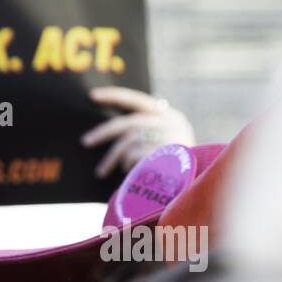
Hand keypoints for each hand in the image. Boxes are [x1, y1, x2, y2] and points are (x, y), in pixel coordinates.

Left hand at [81, 86, 195, 177]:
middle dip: (103, 132)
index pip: (138, 100)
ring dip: (114, 157)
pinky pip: (134, 156)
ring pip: (129, 141)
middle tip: (85, 141)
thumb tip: (113, 127)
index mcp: (170, 116)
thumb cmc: (172, 168)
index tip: (92, 95)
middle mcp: (172, 123)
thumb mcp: (163, 143)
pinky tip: (128, 174)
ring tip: (105, 170)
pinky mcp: (167, 154)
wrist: (196, 186)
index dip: (114, 96)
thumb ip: (145, 131)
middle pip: (129, 123)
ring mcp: (171, 138)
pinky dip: (126, 165)